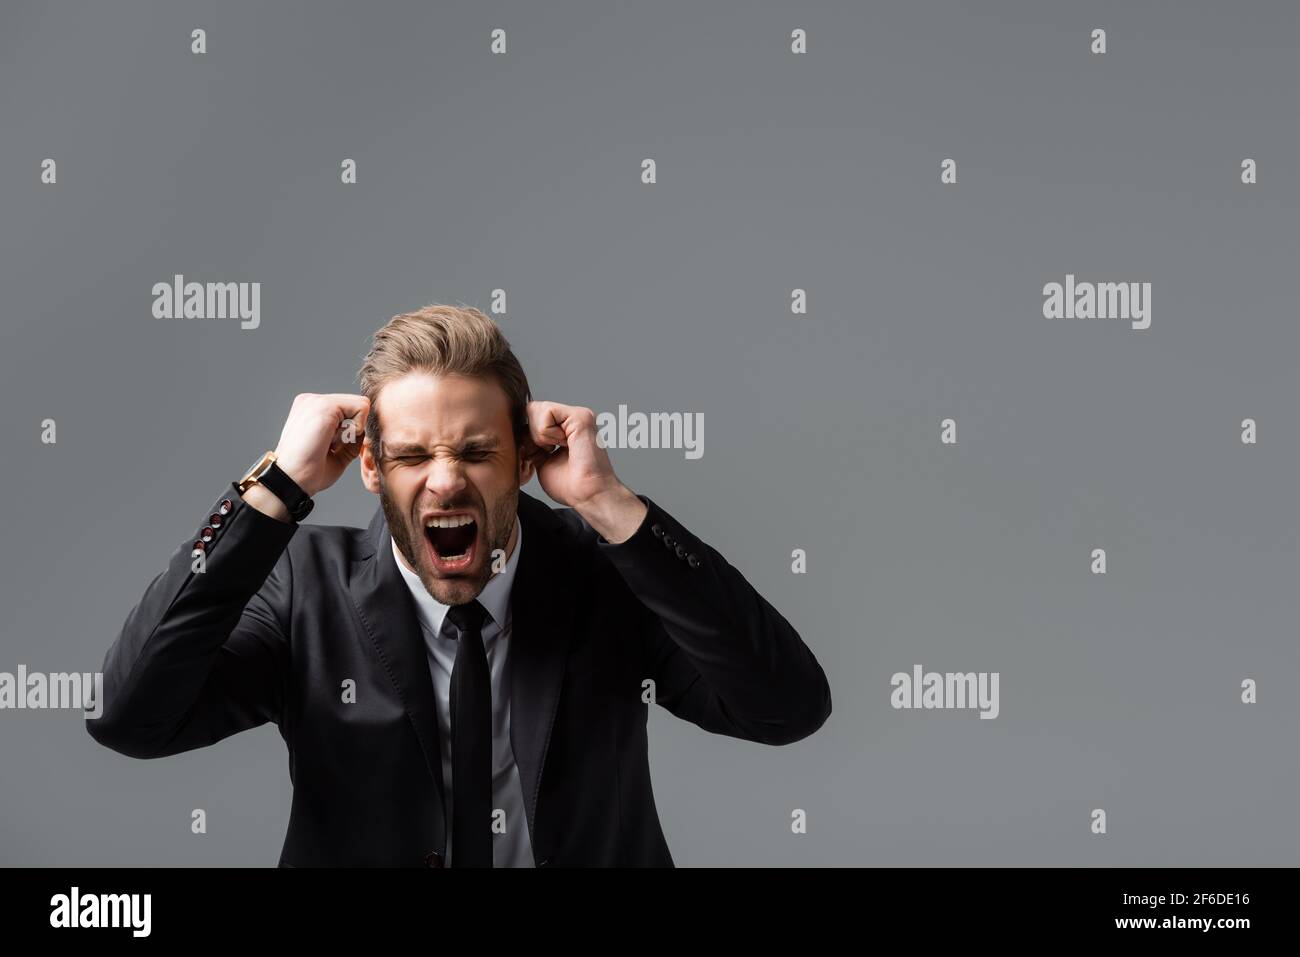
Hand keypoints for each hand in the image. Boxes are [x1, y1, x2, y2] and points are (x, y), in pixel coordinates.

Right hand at [272, 393, 369, 496]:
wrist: (292, 479)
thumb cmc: (310, 472)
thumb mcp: (336, 454)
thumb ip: (350, 440)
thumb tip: (364, 431)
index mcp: (310, 410)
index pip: (347, 410)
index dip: (349, 431)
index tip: (330, 448)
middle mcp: (312, 401)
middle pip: (355, 405)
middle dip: (352, 430)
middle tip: (331, 447)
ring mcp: (317, 400)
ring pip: (360, 405)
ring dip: (353, 430)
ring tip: (330, 444)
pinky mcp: (325, 405)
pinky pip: (362, 407)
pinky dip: (357, 428)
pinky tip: (336, 440)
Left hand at [524, 400, 646, 541]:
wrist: (588, 495)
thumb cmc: (571, 485)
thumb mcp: (542, 461)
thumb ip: (533, 444)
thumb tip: (518, 433)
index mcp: (566, 428)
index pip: (533, 417)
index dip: (527, 436)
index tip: (540, 455)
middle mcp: (572, 418)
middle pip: (532, 410)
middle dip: (531, 435)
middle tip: (548, 452)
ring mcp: (578, 415)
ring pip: (536, 409)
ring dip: (540, 435)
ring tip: (557, 449)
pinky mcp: (580, 416)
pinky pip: (546, 412)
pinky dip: (546, 434)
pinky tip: (564, 445)